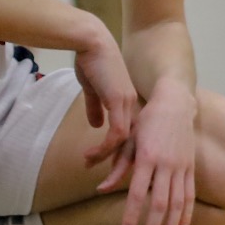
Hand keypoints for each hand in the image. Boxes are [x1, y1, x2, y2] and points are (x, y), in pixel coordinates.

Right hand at [73, 18, 138, 188]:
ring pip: (125, 143)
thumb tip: (95, 125)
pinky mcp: (119, 102)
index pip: (131, 137)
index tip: (110, 168)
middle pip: (133, 145)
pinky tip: (92, 155)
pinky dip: (106, 148)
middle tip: (107, 184)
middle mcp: (133, 107)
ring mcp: (128, 105)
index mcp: (128, 104)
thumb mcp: (92, 89)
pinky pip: (116, 134)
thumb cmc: (91, 61)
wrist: (91, 41)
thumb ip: (95, 107)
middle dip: (120, 167)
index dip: (121, 154)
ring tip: (91, 169)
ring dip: (109, 160)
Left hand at [118, 86, 197, 224]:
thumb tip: (101, 188)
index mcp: (147, 158)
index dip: (132, 215)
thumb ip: (117, 166)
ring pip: (177, 203)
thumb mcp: (129, 140)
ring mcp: (181, 167)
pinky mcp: (190, 167)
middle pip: (159, 203)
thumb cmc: (146, 121)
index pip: (138, 193)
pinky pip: (190, 195)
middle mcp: (165, 164)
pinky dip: (186, 214)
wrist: (174, 103)